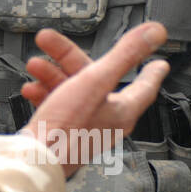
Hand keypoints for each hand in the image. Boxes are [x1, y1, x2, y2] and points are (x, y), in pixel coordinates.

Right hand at [18, 22, 167, 177]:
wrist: (34, 159)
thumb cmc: (66, 128)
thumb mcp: (95, 81)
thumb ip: (125, 54)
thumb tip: (155, 32)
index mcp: (121, 111)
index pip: (144, 87)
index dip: (151, 72)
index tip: (159, 65)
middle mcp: (105, 120)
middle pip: (95, 79)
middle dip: (69, 58)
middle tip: (49, 41)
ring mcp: (83, 127)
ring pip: (72, 91)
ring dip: (52, 74)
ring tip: (35, 66)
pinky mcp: (63, 133)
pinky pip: (57, 106)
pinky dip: (45, 94)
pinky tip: (31, 88)